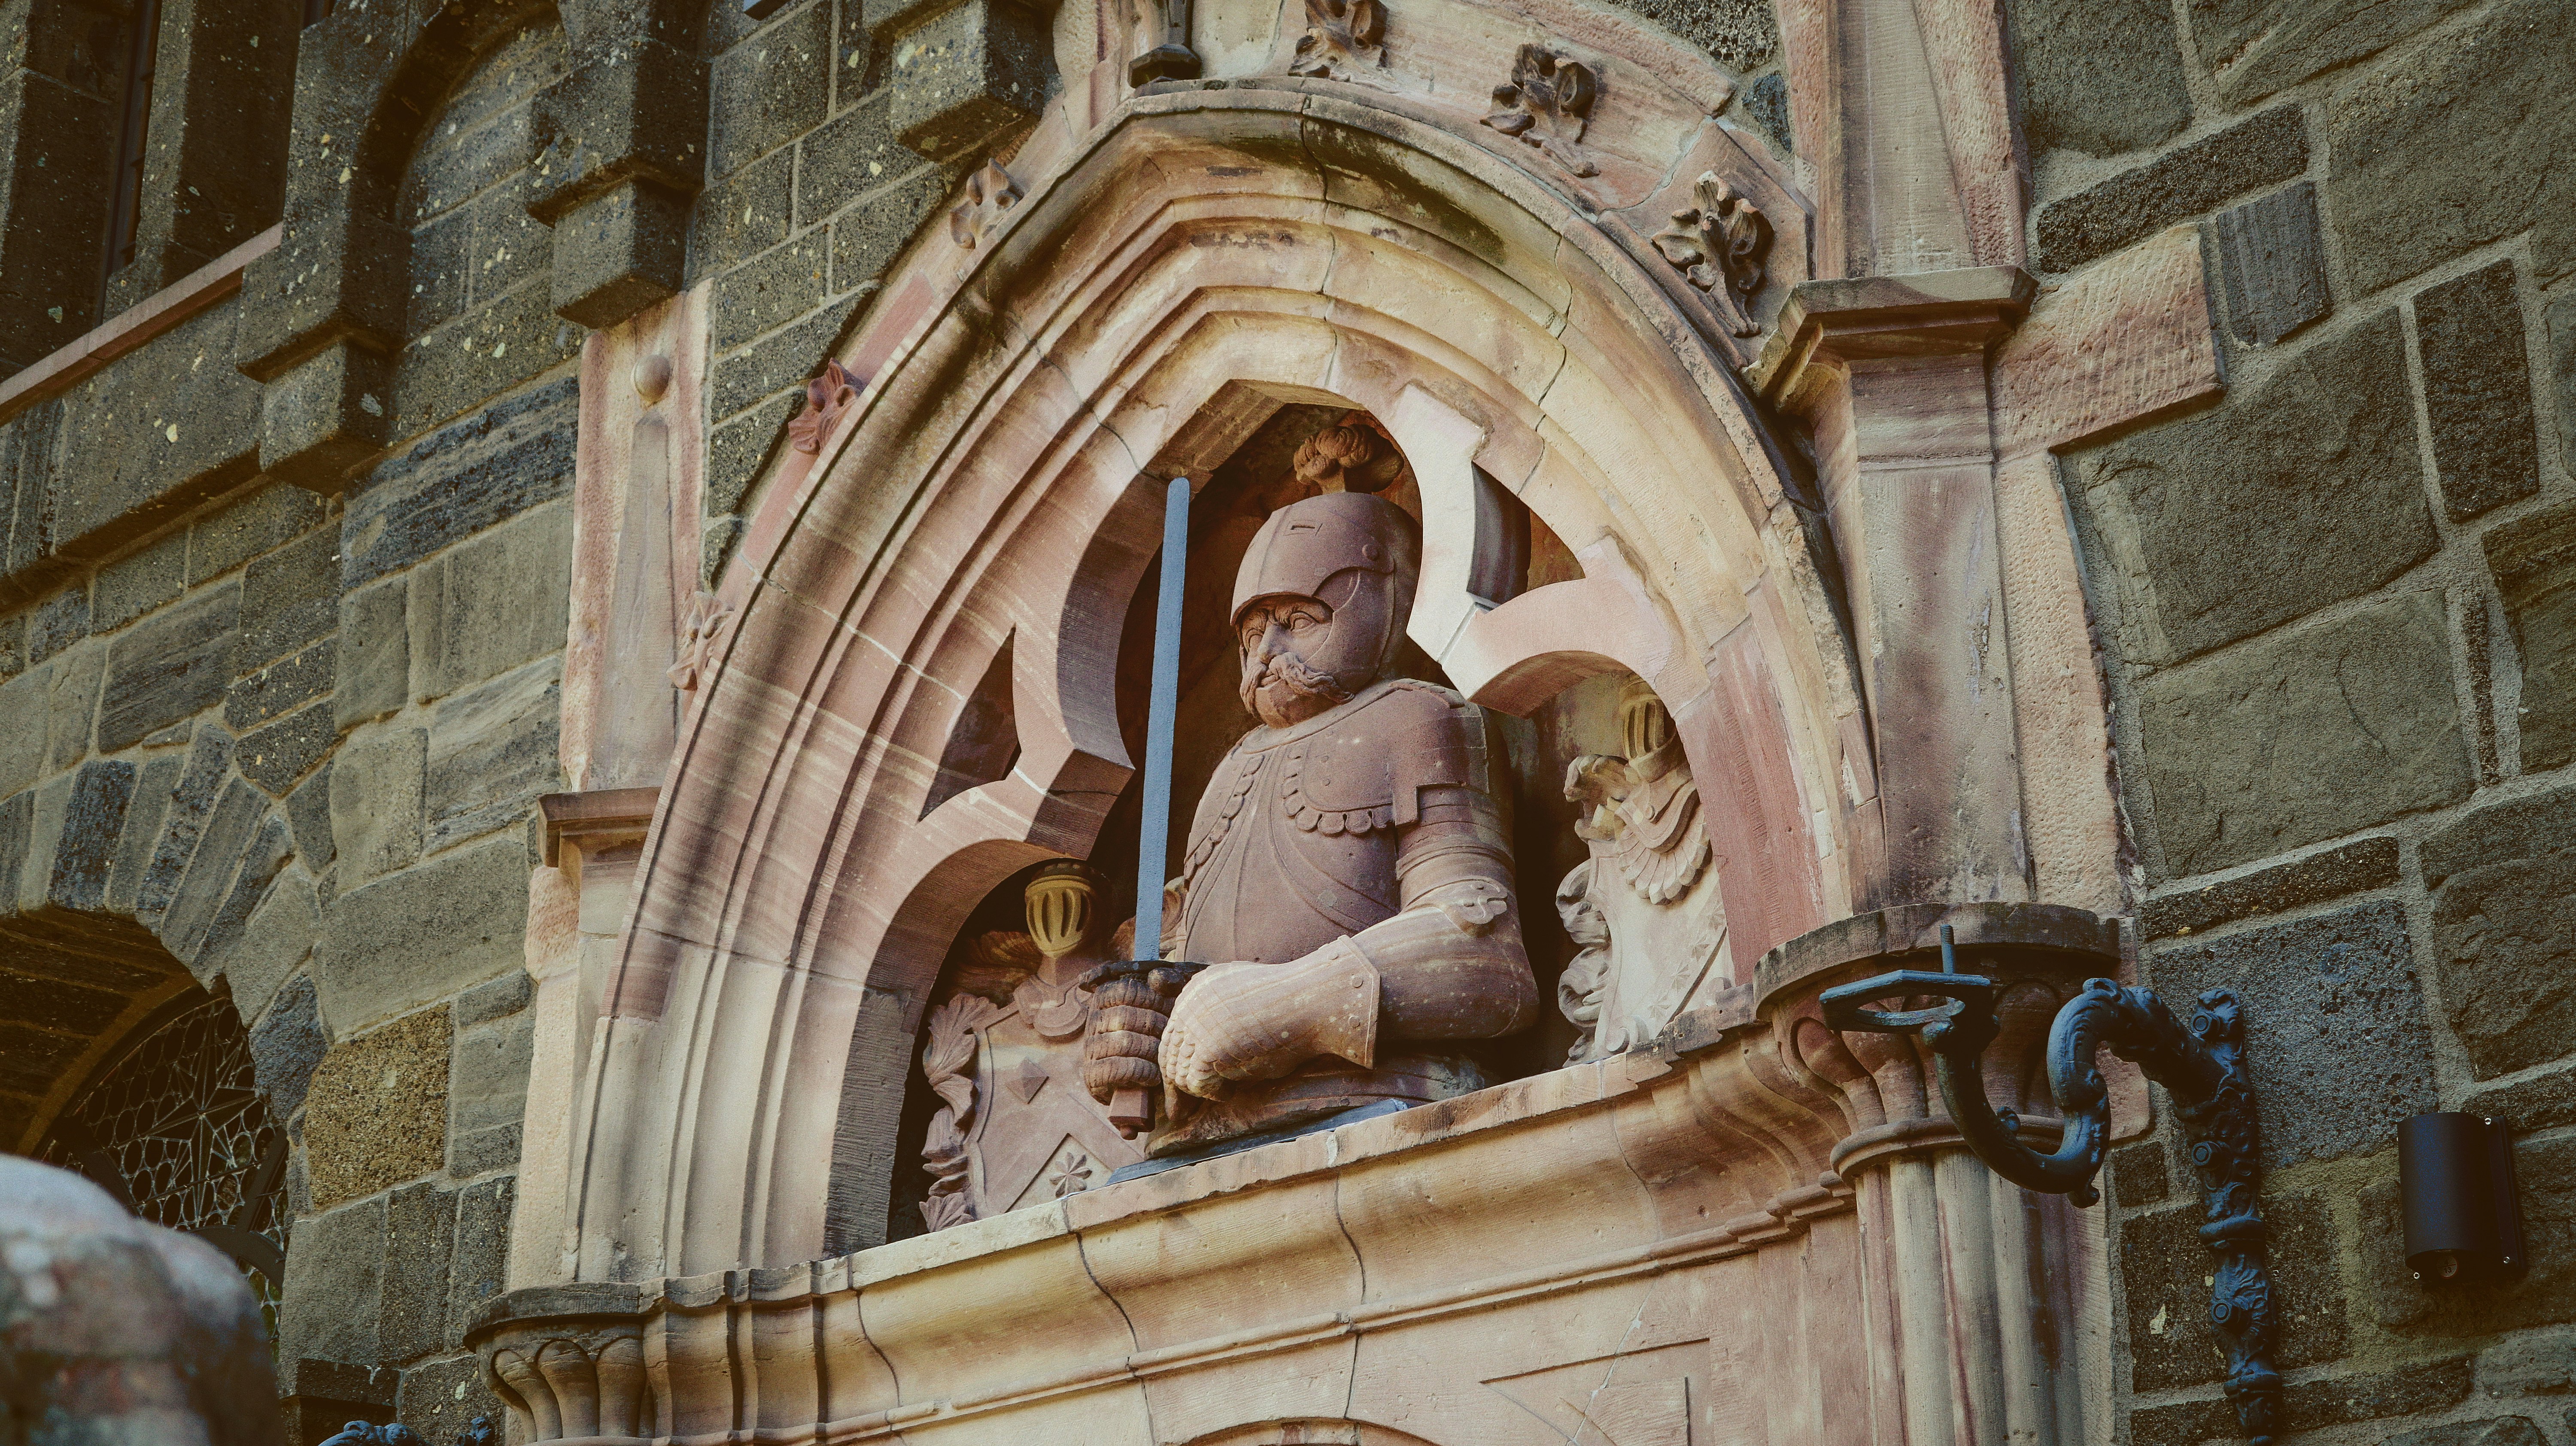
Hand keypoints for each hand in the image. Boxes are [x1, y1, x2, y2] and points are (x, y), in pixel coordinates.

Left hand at [1158, 943, 1378, 1099]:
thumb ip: (1221, 1024)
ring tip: (1225, 1095)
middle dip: (1175, 1086)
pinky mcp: (1206, 1051)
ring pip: (1179, 1073)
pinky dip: (1213, 1094)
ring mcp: (1195, 1026)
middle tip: (1179, 1113)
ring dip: (1201, 1091)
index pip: (1175, 1032)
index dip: (1177, 1062)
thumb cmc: (1292, 1008)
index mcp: (1198, 988)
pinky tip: (1230, 1093)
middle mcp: (1189, 1003)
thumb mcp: (1247, 1007)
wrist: (1314, 1001)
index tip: (1182, 1086)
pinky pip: (1195, 1085)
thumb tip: (1204, 1064)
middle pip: (1169, 1054)